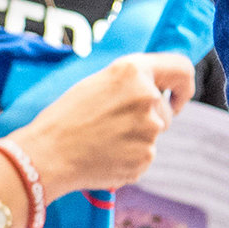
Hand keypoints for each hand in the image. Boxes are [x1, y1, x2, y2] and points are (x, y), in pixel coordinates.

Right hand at [7, 54, 193, 193]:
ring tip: (101, 141)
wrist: (46, 155)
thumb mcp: (97, 83)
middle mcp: (147, 98)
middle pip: (164, 110)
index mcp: (133, 71)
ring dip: (135, 138)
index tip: (176, 98)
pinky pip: (144, 156)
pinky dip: (128, 158)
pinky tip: (104, 156)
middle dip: (146, 118)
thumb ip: (130, 83)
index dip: (183, 85)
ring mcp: (149, 130)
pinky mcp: (145, 158)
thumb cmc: (64, 117)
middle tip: (111, 125)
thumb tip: (157, 92)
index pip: (181, 69)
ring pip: (152, 134)